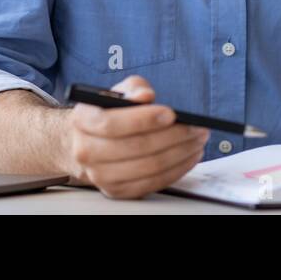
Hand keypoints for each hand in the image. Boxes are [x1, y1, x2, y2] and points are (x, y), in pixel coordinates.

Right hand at [61, 74, 208, 199]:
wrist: (84, 143)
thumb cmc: (106, 114)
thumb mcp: (116, 92)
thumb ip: (133, 88)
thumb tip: (146, 95)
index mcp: (83, 121)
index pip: (112, 123)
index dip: (143, 119)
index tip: (171, 113)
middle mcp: (87, 151)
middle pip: (135, 147)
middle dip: (173, 137)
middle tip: (196, 128)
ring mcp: (101, 175)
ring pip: (148, 167)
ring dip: (180, 154)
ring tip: (197, 141)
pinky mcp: (117, 191)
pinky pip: (153, 183)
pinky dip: (176, 170)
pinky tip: (188, 156)